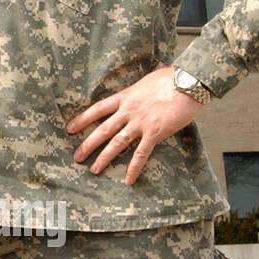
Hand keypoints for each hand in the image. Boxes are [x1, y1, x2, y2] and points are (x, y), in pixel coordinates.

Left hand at [67, 66, 203, 184]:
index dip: (82, 120)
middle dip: (88, 144)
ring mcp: (140, 123)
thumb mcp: (145, 83)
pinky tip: (128, 180)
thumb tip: (135, 96)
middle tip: (76, 157)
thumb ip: (136, 93)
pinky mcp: (155, 133)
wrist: (188, 82)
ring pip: (117, 143)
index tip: (70, 129)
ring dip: (104, 158)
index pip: (97, 109)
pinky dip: (134, 168)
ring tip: (94, 170)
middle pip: (102, 130)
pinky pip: (141, 154)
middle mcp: (128, 111)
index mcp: (125, 97)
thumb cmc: (170, 78)